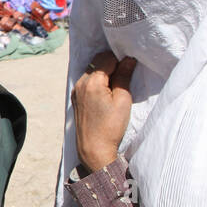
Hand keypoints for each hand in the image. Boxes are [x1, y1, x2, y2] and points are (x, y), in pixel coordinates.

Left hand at [72, 51, 136, 172]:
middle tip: (125, 75)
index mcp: (91, 81)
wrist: (93, 148)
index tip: (131, 67)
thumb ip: (124, 76)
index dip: (120, 59)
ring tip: (117, 85)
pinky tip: (107, 91)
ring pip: (91, 70)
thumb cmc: (111, 126)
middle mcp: (80, 83)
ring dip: (104, 72)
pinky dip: (97, 80)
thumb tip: (129, 59)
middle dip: (112, 64)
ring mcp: (76, 90)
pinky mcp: (76, 98)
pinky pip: (87, 81)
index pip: (107, 58)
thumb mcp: (123, 100)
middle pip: (97, 62)